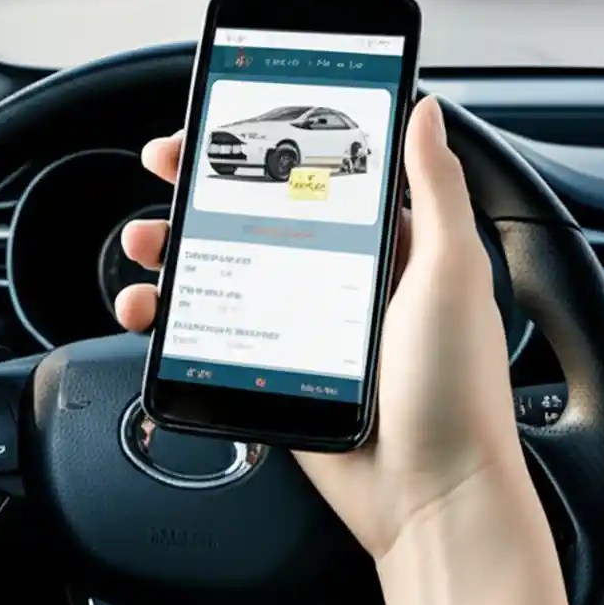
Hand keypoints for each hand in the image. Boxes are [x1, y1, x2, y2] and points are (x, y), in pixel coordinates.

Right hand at [115, 97, 566, 604]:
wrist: (431, 494)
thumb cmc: (457, 386)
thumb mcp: (452, 271)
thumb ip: (437, 188)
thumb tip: (426, 110)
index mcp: (389, 245)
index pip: (317, 173)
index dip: (267, 144)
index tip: (224, 124)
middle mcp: (342, 278)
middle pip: (257, 215)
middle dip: (203, 189)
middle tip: (165, 169)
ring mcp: (304, 326)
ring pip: (227, 269)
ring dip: (177, 249)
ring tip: (146, 243)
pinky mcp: (275, 370)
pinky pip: (218, 331)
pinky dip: (175, 316)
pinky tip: (153, 307)